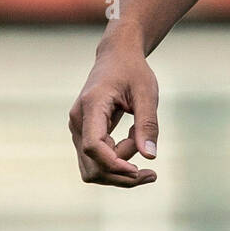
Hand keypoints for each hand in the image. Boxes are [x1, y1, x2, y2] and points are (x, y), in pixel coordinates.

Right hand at [68, 39, 159, 186]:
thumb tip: (149, 157)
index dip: (114, 164)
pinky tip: (134, 141)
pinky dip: (116, 162)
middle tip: (151, 170)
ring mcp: (78, 129)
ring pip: (92, 169)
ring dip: (119, 171)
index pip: (93, 146)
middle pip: (92, 166)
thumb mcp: (147, 92)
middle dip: (121, 174)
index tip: (138, 170)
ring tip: (143, 146)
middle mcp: (78, 120)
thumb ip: (147, 124)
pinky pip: (96, 161)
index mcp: (91, 105)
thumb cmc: (133, 71)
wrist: (116, 56)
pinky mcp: (83, 134)